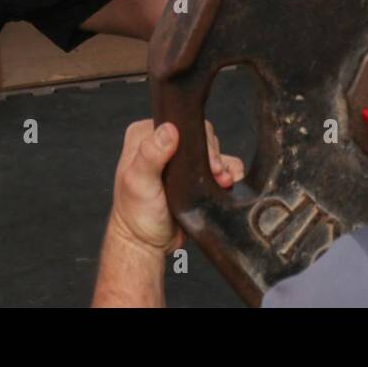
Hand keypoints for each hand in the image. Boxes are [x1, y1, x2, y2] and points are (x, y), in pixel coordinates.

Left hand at [108, 119, 242, 253]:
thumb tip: (169, 130)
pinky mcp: (197, 175)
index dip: (195, 138)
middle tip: (215, 173)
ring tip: (220, 182)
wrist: (148, 243)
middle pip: (201, 135)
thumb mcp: (139, 183)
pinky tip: (227, 184)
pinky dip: (230, 173)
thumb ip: (150, 155)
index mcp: (145, 136)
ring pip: (214, 149)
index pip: (179, 123)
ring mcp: (182, 160)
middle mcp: (164, 143)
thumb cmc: (137, 215)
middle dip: (212, 155)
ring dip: (222, 166)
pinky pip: (224, 164)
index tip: (201, 160)